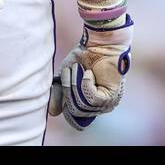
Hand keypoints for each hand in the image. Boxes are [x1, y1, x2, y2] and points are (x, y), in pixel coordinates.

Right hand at [48, 15, 132, 129]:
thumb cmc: (84, 58)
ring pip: (82, 105)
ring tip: (79, 69)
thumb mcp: (66, 78)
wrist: (99, 44)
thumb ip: (59, 95)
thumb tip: (53, 113)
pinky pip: (92, 99)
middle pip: (75, 111)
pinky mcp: (110, 96)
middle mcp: (99, 108)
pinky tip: (89, 72)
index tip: (63, 93)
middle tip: (71, 71)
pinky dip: (86, 83)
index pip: (76, 120)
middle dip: (68, 90)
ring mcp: (106, 103)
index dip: (66, 110)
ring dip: (76, 84)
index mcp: (89, 105)